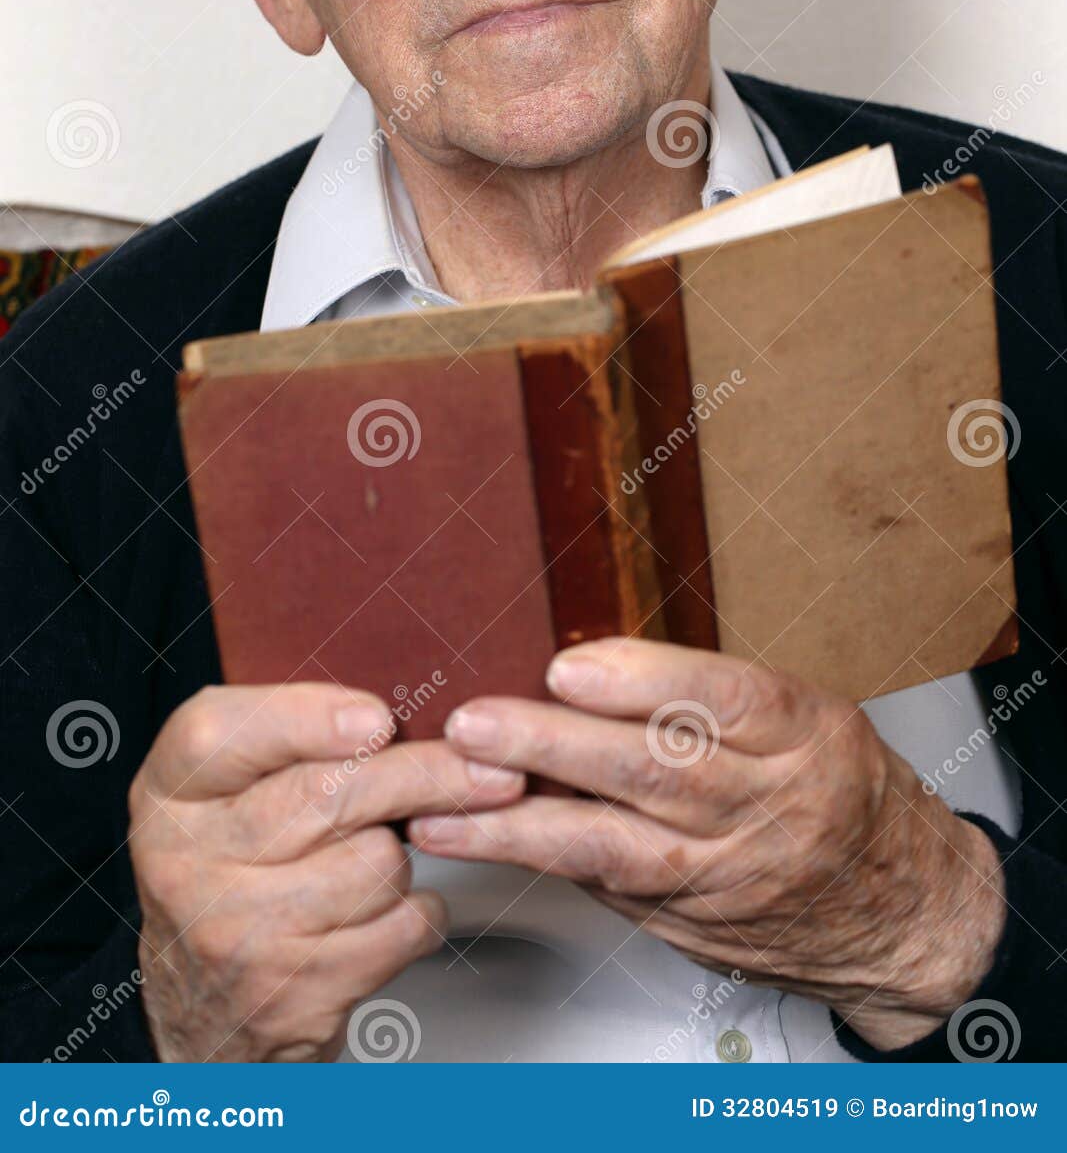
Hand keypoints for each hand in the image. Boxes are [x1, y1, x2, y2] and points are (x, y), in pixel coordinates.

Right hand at [129, 683, 523, 1060]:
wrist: (198, 1006)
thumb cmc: (226, 872)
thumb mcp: (218, 791)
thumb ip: (279, 736)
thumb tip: (388, 704)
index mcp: (171, 793)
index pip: (221, 735)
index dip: (307, 719)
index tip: (377, 718)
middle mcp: (190, 864)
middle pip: (327, 796)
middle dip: (425, 775)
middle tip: (491, 766)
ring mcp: (241, 935)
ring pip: (376, 863)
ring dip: (401, 855)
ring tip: (374, 855)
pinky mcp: (294, 995)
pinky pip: (401, 928)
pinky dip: (418, 913)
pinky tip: (388, 909)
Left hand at [409, 639, 1004, 1048]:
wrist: (905, 914)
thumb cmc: (849, 794)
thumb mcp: (814, 718)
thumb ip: (716, 695)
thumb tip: (589, 664)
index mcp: (808, 737)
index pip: (727, 701)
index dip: (644, 682)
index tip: (570, 667)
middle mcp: (769, 807)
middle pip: (656, 773)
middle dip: (553, 747)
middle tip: (475, 724)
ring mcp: (726, 874)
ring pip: (617, 849)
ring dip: (519, 826)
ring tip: (444, 804)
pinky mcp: (690, 923)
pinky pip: (607, 888)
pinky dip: (540, 862)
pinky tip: (482, 841)